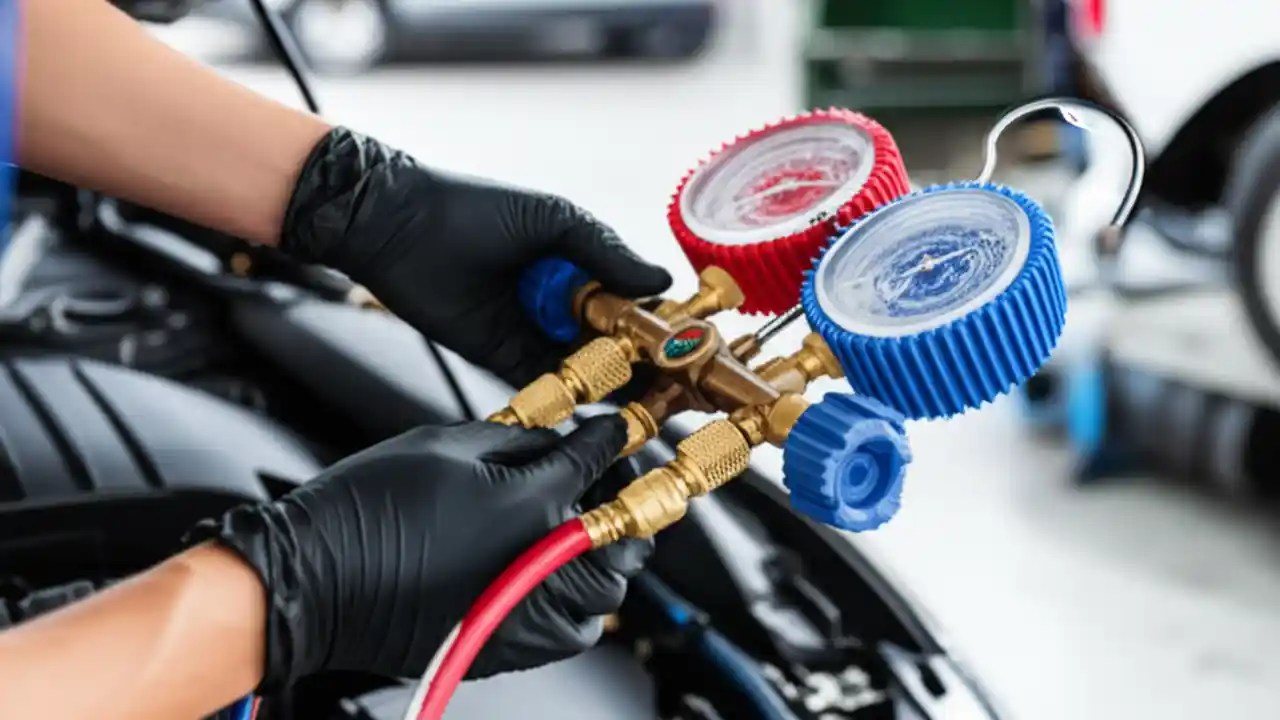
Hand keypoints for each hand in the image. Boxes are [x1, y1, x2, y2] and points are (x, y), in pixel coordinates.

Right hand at [187, 416, 648, 689]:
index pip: (597, 461)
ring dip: (605, 561)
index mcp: (532, 504)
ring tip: (583, 535)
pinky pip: (573, 632)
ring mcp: (527, 611)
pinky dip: (578, 606)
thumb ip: (513, 438)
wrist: (313, 582)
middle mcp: (542, 562)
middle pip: (622, 538)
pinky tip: (555, 578)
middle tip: (610, 486)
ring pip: (607, 594)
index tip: (615, 432)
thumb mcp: (444, 444)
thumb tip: (554, 436)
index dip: (611, 440)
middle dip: (623, 506)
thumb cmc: (365, 509)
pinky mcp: (506, 646)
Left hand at [280, 128, 671, 386]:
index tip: (692, 342)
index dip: (661, 321)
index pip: (632, 298)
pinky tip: (605, 406)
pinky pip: (548, 383)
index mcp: (578, 261)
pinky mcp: (503, 357)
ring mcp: (534, 331)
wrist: (397, 227)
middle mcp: (561, 300)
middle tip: (683, 382)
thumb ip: (605, 251)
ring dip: (619, 382)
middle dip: (648, 360)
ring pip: (588, 365)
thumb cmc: (472, 210)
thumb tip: (660, 280)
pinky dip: (575, 395)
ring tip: (655, 400)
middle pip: (616, 339)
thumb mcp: (551, 220)